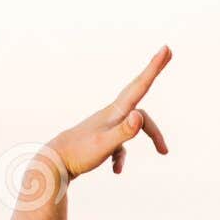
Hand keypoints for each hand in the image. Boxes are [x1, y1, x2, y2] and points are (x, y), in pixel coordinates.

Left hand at [46, 46, 171, 177]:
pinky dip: (121, 157)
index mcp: (115, 112)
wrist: (53, 162)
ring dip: (149, 138)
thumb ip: (124, 131)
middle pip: (141, 109)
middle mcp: (111, 115)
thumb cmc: (78, 153)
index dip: (153, 68)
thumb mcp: (104, 144)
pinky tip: (116, 171)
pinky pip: (119, 145)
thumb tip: (140, 116)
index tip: (165, 49)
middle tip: (166, 107)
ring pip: (134, 126)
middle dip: (155, 115)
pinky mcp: (100, 138)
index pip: (139, 86)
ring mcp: (106, 126)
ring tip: (163, 153)